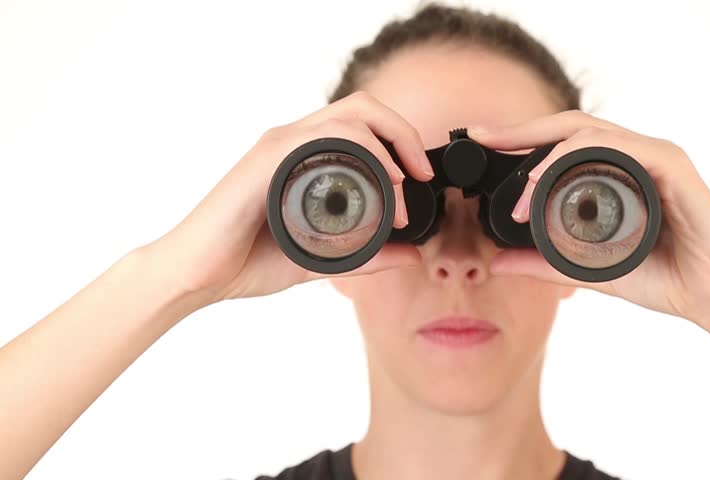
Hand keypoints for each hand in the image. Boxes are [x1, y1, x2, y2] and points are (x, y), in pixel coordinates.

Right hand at [141, 91, 434, 305]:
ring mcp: (279, 147)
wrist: (196, 276)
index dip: (399, 139)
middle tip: (421, 174)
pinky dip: (364, 155)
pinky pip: (324, 138)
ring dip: (388, 148)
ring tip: (404, 189)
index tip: (420, 177)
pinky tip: (380, 183)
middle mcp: (291, 142)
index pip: (361, 123)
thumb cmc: (247, 262)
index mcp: (302, 157)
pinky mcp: (267, 160)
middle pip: (362, 108)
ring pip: (349, 117)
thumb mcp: (322, 260)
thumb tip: (412, 255)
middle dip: (403, 134)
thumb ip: (367, 257)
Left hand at [468, 111, 709, 329]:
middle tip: (482, 138)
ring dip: (545, 154)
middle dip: (521, 130)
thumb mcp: (589, 271)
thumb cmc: (665, 279)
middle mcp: (636, 155)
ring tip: (518, 189)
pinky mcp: (672, 166)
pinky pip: (619, 149)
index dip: (521, 140)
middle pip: (569, 126)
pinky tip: (549, 181)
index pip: (562, 143)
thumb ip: (546, 264)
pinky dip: (579, 159)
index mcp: (619, 171)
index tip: (481, 144)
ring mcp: (655, 155)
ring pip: (589, 133)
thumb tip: (498, 262)